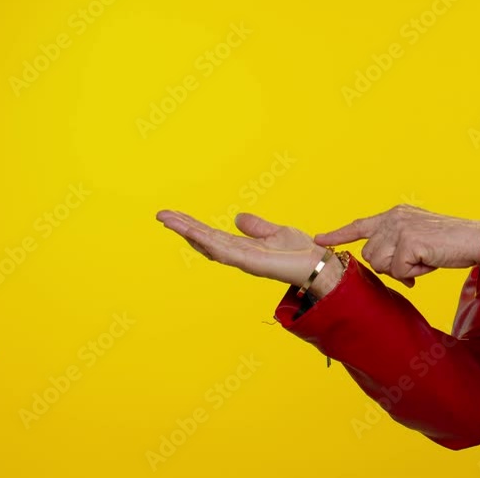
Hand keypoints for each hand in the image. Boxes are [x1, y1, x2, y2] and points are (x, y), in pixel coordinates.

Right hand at [156, 210, 332, 288]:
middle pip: (205, 240)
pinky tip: (192, 233)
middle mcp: (239, 255)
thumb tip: (237, 217)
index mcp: (243, 247)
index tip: (175, 215)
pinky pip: (224, 251)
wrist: (318, 264)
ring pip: (208, 244)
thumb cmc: (300, 252)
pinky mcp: (251, 262)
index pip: (212, 235)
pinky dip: (206, 242)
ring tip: (168, 220)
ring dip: (188, 232)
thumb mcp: (275, 232)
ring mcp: (243, 260)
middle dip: (183, 228)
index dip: (193, 226)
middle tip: (161, 215)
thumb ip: (256, 227)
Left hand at [314, 204, 479, 287]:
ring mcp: (400, 229)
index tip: (319, 240)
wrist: (475, 240)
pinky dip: (415, 273)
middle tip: (415, 263)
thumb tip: (387, 270)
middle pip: (369, 255)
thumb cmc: (450, 243)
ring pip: (381, 265)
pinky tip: (429, 261)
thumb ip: (397, 248)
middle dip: (389, 266)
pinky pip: (399, 271)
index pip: (360, 225)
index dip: (338, 235)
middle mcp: (394, 218)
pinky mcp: (408, 242)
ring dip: (402, 270)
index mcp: (395, 215)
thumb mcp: (418, 239)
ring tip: (424, 259)